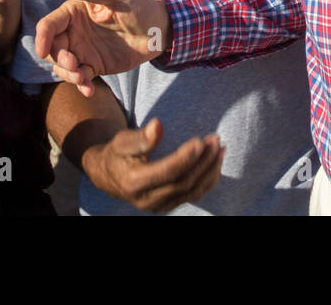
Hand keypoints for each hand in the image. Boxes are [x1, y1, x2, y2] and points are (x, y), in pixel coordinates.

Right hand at [35, 0, 170, 96]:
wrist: (159, 30)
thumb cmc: (139, 5)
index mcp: (74, 12)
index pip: (49, 25)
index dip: (41, 37)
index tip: (42, 51)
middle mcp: (74, 31)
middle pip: (53, 49)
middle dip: (58, 60)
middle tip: (74, 65)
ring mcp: (83, 50)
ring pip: (63, 67)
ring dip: (68, 76)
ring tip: (83, 79)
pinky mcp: (94, 66)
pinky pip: (81, 78)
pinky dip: (82, 86)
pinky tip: (90, 91)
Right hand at [83, 119, 223, 212]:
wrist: (110, 176)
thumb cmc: (117, 153)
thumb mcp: (121, 141)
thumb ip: (140, 137)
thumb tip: (158, 126)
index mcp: (134, 182)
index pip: (167, 172)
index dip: (186, 158)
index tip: (201, 141)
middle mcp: (147, 200)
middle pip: (183, 182)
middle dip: (203, 161)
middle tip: (215, 139)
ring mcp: (159, 206)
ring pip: (192, 191)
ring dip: (210, 170)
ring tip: (220, 149)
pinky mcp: (168, 205)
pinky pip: (193, 195)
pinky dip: (208, 180)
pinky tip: (216, 163)